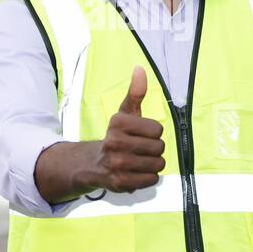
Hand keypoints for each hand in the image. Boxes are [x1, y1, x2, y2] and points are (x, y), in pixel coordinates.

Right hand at [88, 66, 164, 193]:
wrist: (93, 165)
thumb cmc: (117, 136)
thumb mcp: (125, 114)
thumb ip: (135, 93)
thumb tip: (140, 69)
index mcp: (117, 123)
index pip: (158, 129)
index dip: (153, 133)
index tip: (141, 134)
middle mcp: (114, 142)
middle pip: (159, 147)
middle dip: (154, 149)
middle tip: (140, 150)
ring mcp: (117, 164)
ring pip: (158, 164)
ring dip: (153, 164)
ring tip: (139, 162)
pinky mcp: (120, 182)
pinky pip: (152, 179)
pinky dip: (149, 177)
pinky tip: (136, 173)